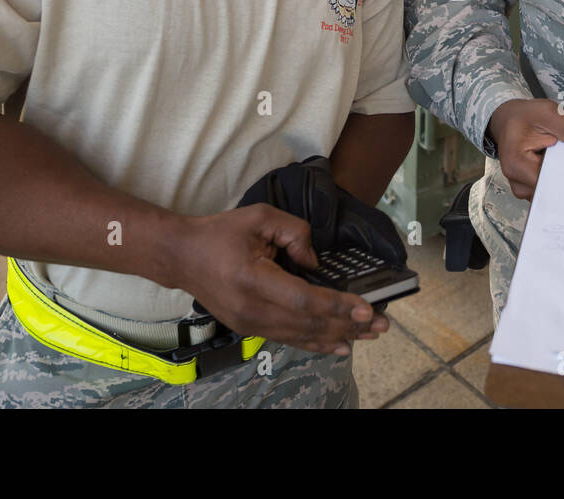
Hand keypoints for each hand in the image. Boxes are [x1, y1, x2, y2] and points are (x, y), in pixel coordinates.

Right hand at [176, 205, 387, 355]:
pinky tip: (340, 345)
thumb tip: (316, 262)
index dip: (338, 306)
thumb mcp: (259, 217)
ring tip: (369, 335)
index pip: (304, 300)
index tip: (367, 309)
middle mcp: (251, 310)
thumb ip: (295, 233)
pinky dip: (317, 343)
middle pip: (309, 324)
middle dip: (349, 325)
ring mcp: (249, 324)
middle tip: (382, 324)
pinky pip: (290, 339)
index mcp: (253, 280)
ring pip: (302, 336)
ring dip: (338, 336)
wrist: (181, 257)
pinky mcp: (250, 329)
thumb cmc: (219, 233)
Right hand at [488, 99, 563, 200]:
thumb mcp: (551, 114)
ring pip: (554, 194)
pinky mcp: (530, 188)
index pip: (552, 183)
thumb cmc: (525, 116)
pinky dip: (563, 181)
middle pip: (554, 192)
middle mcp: (517, 182)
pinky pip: (551, 190)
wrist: (508, 119)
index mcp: (516, 164)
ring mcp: (523, 188)